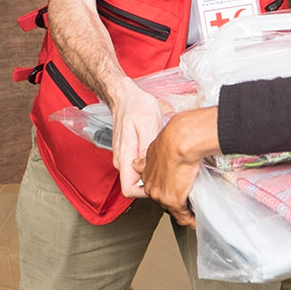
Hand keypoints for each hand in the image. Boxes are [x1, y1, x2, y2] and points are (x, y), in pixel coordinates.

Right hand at [108, 83, 164, 198]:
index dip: (144, 193)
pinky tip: (161, 157)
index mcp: (124, 156)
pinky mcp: (127, 152)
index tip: (160, 186)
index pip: (128, 190)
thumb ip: (147, 148)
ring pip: (136, 177)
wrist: (125, 96)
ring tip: (167, 166)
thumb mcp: (148, 123)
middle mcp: (120, 160)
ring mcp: (123, 157)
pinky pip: (136, 167)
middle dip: (151, 186)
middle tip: (170, 177)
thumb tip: (150, 168)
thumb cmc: (136, 106)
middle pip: (134, 186)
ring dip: (151, 176)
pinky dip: (149, 166)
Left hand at [138, 107, 217, 226]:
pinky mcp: (174, 200)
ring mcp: (161, 194)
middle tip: (186, 198)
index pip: (153, 183)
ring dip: (181, 209)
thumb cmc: (176, 136)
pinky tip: (195, 220)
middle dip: (172, 198)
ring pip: (171, 207)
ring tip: (192, 210)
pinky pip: (182, 216)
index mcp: (147, 169)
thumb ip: (155, 152)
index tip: (172, 187)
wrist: (181, 140)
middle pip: (161, 197)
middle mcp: (151, 184)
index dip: (164, 186)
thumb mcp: (160, 141)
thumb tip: (151, 154)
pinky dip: (189, 219)